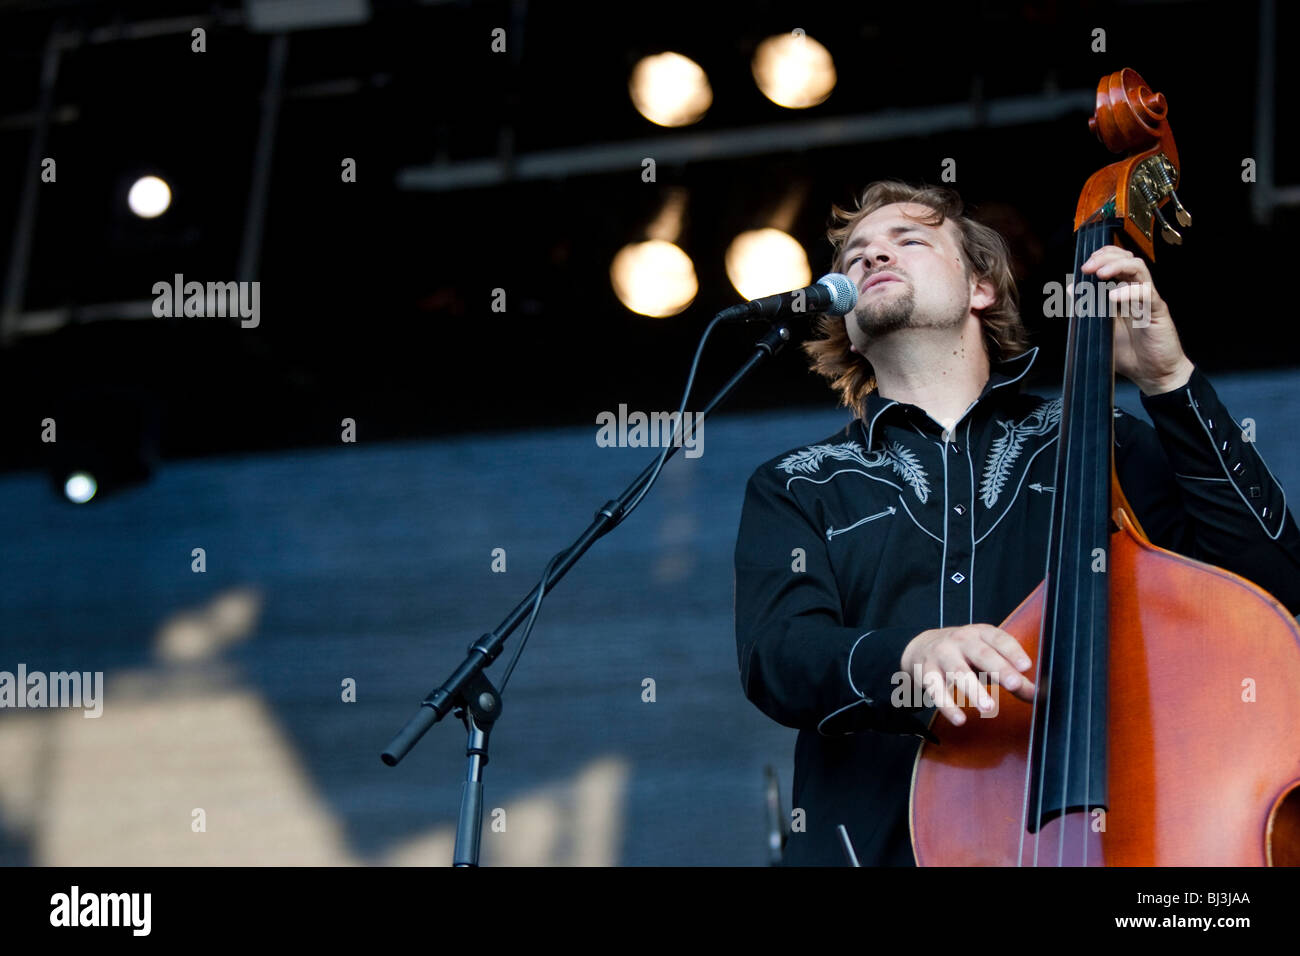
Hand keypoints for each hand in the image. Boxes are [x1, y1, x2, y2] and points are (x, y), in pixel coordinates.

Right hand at [899, 624, 1035, 726]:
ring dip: (974, 690)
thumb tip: (1038, 696)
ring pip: (958, 672)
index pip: (999, 639)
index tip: (1026, 667)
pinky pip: (936, 690)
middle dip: (999, 669)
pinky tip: (960, 720)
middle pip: (981, 654)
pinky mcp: (926, 672)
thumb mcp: (988, 658)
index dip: (1013, 652)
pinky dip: (947, 706)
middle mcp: (960, 640)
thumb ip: (1012, 676)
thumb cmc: (965, 654)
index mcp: (980, 633)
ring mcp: (941, 655)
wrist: (922, 647)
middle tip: (1014, 685)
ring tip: (988, 707)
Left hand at [1079, 245, 1193, 394]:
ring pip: (1138, 268)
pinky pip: (1146, 293)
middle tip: (1088, 267)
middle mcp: (1136, 292)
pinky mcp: (1158, 311)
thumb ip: (1087, 310)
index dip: (1100, 258)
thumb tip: (1073, 290)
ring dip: (1117, 266)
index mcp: (1123, 294)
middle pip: (1127, 259)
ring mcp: (1148, 299)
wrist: (1154, 374)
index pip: (1115, 263)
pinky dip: (1129, 292)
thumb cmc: (1131, 353)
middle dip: (1106, 257)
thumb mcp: (1100, 329)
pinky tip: (1114, 297)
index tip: (1083, 267)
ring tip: (1100, 273)